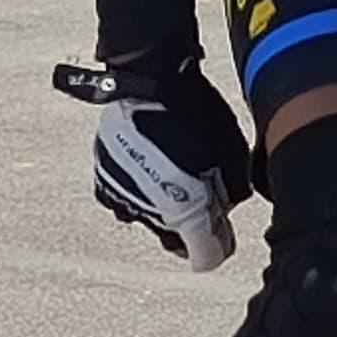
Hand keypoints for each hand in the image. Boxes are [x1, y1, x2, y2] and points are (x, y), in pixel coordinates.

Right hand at [58, 62, 252, 268]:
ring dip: (164, 202)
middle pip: (176, 237)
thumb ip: (231, 193)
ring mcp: (123, 198)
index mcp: (185, 214)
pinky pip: (125, 197)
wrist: (151, 79)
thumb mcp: (232, 154)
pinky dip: (139, 188)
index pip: (206, 257)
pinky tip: (150, 163)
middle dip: (192, 222)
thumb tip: (223, 206)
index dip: (219, 246)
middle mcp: (149, 215)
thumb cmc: (198, 114)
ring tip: (175, 166)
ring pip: (149, 216)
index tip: (224, 233)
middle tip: (204, 188)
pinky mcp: (104, 180)